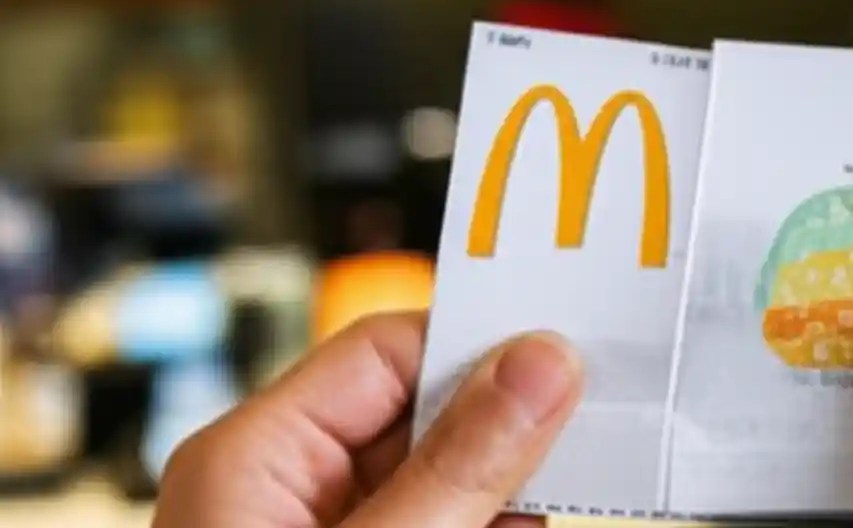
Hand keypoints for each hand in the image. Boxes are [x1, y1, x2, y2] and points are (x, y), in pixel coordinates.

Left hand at [154, 312, 582, 526]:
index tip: (562, 354)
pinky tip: (530, 522)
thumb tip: (541, 365)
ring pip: (440, 471)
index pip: (384, 351)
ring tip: (582, 476)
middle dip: (504, 422)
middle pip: (421, 412)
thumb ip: (457, 467)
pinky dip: (492, 522)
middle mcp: (284, 485)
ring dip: (508, 481)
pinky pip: (440, 517)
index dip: (475, 347)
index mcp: (253, 455)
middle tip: (595, 417)